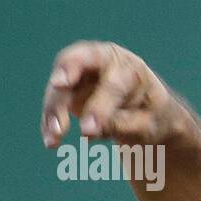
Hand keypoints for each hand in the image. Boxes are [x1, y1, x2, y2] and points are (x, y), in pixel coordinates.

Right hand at [41, 41, 192, 148]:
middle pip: (78, 62)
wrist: (145, 111)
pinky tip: (50, 140)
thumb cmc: (151, 114)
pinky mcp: (67, 86)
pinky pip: (54, 100)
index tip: (88, 131)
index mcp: (130, 68)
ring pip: (61, 83)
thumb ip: (122, 125)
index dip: (99, 107)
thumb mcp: (148, 124)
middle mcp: (103, 61)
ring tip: (53, 139)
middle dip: (65, 77)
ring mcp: (81, 71)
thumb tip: (89, 130)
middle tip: (58, 97)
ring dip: (53, 110)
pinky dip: (49, 120)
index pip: (113, 84)